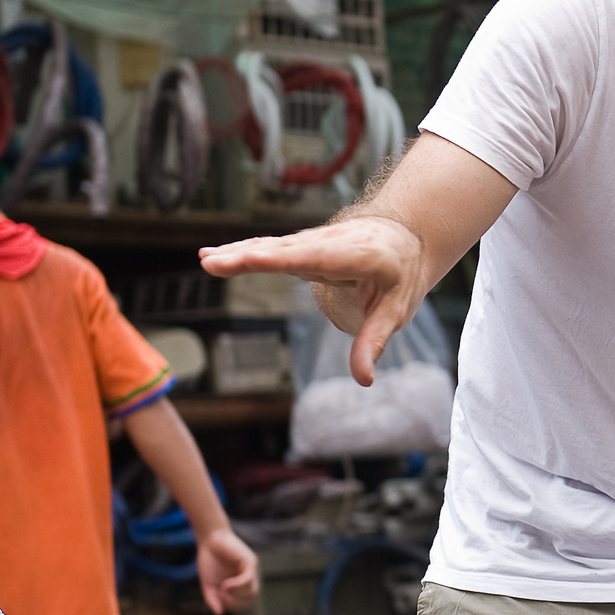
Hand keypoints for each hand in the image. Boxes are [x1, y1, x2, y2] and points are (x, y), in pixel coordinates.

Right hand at [196, 526, 259, 614]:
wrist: (209, 540)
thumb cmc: (209, 561)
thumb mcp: (208, 585)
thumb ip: (213, 600)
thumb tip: (220, 614)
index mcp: (240, 586)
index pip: (243, 605)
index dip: (232, 607)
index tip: (219, 598)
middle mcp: (249, 579)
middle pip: (250, 601)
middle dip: (234, 603)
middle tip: (221, 595)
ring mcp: (251, 570)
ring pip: (252, 592)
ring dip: (236, 595)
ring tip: (223, 588)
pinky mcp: (250, 562)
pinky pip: (249, 579)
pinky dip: (238, 586)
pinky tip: (227, 584)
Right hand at [199, 216, 423, 385]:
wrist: (408, 234)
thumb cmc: (403, 273)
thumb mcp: (398, 310)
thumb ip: (375, 341)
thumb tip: (364, 380)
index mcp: (355, 254)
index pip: (313, 257)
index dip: (280, 258)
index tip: (250, 257)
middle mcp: (329, 242)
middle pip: (284, 250)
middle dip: (248, 256)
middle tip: (212, 262)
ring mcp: (315, 242)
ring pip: (273, 246)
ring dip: (239, 252)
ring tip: (206, 260)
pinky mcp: (304, 246)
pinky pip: (272, 248)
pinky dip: (245, 251)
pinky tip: (215, 255)